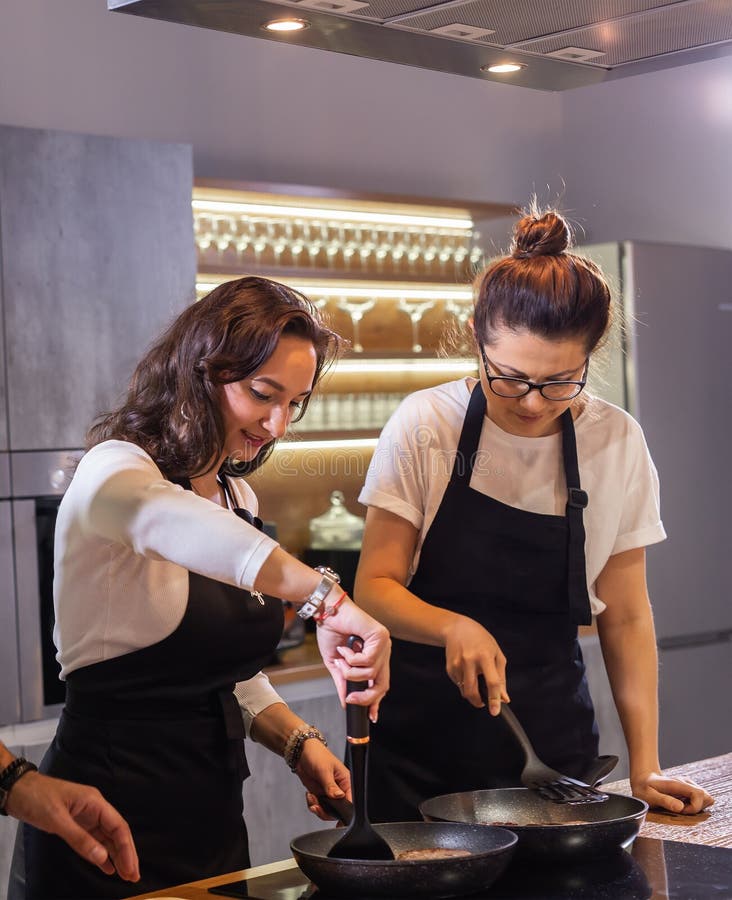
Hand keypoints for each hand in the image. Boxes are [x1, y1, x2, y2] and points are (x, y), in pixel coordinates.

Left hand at [6, 771, 139, 881]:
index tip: (131, 868)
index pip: (118, 826)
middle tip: (133, 876)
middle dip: (126, 853)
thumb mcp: (57, 819)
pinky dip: (101, 854)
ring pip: (107, 838)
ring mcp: (86, 817)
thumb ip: (80, 839)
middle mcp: (94, 809)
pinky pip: (93, 841)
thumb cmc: (38, 798)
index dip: (126, 848)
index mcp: (95, 802)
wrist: (18, 790)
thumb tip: (102, 858)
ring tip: (125, 874)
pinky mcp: (76, 824)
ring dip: (116, 856)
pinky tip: (107, 867)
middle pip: (116, 833)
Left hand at [295, 739, 351, 820]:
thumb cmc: (317, 755)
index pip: (351, 801)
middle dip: (326, 811)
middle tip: (317, 807)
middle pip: (338, 810)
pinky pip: (318, 807)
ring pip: (327, 811)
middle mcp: (339, 789)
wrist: (301, 753)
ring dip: (318, 808)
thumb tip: (339, 796)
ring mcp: (329, 793)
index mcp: (346, 781)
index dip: (345, 812)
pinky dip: (312, 804)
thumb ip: (331, 785)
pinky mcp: (320, 794)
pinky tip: (309, 795)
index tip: (338, 820)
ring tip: (311, 798)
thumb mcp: (324, 770)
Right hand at [316, 597, 390, 721]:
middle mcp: (383, 650)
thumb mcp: (336, 663)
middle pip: (382, 684)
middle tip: (350, 699)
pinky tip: (346, 649)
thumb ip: (343, 681)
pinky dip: (353, 659)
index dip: (376, 701)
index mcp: (374, 656)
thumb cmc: (331, 632)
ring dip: (351, 672)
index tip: (371, 716)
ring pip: (371, 674)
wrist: (326, 611)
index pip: (381, 683)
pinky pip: (368, 660)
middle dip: (366, 697)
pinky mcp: (380, 636)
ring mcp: (384, 643)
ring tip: (341, 659)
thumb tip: (345, 702)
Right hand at [443, 615, 508, 714]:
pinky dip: (464, 684)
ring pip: (464, 691)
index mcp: (485, 656)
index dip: (494, 698)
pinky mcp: (449, 668)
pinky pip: (458, 685)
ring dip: (471, 692)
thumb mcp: (496, 654)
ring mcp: (457, 664)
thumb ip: (501, 677)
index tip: (495, 711)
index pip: (492, 681)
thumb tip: (504, 698)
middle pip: (473, 691)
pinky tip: (466, 671)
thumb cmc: (481, 640)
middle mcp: (469, 660)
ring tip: (475, 678)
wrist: (457, 628)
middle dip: (478, 702)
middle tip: (483, 702)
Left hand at [631, 771, 713, 814]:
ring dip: (697, 807)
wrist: (643, 779)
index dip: (694, 807)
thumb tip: (681, 808)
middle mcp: (685, 782)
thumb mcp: (650, 796)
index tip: (681, 811)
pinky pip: (700, 799)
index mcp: (677, 783)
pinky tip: (682, 805)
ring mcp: (688, 785)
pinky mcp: (689, 789)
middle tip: (681, 810)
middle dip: (697, 808)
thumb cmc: (644, 788)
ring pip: (706, 798)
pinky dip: (695, 805)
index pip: (699, 794)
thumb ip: (665, 801)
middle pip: (706, 796)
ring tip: (681, 808)